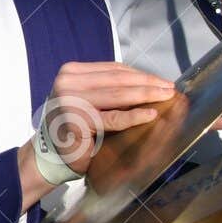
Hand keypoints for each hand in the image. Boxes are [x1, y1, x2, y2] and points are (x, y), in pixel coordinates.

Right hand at [43, 62, 174, 170]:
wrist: (51, 153)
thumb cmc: (73, 125)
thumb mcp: (86, 98)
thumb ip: (108, 88)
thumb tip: (148, 83)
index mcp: (71, 72)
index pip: (113, 69)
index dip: (140, 73)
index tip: (161, 80)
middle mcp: (68, 82)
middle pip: (118, 79)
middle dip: (148, 83)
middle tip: (170, 88)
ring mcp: (71, 100)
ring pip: (118, 94)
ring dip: (147, 95)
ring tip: (166, 97)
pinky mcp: (79, 121)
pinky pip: (113, 117)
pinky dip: (135, 116)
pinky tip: (151, 114)